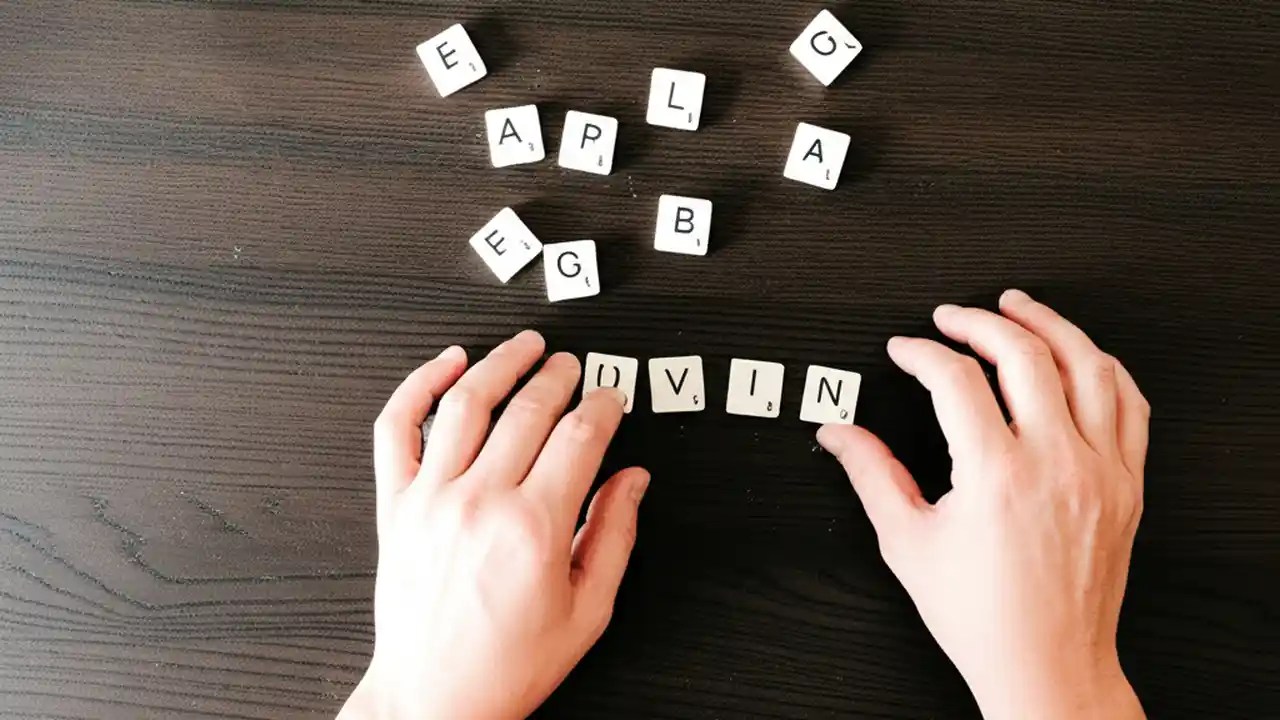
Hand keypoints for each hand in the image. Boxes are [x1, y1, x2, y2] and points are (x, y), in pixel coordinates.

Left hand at [339, 330, 648, 719]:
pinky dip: (419, 384)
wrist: (434, 697)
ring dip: (502, 363)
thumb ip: (614, 536)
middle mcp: (481, 502)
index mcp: (535, 528)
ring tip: (524, 346)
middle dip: (561, 376)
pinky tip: (446, 363)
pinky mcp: (395, 505)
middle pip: (530, 409)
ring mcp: (432, 498)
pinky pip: (397, 427)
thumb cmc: (506, 664)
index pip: (580, 435)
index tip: (612, 398)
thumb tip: (632, 480)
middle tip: (574, 366)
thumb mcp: (587, 611)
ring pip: (468, 401)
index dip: (604, 405)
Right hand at [818, 290, 1148, 719]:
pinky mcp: (1126, 484)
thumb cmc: (981, 616)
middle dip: (980, 322)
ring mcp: (1100, 471)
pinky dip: (1104, 367)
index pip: (956, 380)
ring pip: (1089, 365)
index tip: (905, 350)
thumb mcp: (908, 543)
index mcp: (997, 477)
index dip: (922, 352)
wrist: (1047, 664)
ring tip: (1018, 307)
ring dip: (1050, 325)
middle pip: (1025, 355)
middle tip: (951, 317)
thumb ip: (871, 475)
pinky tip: (1080, 355)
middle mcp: (1056, 464)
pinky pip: (1131, 404)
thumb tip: (839, 434)